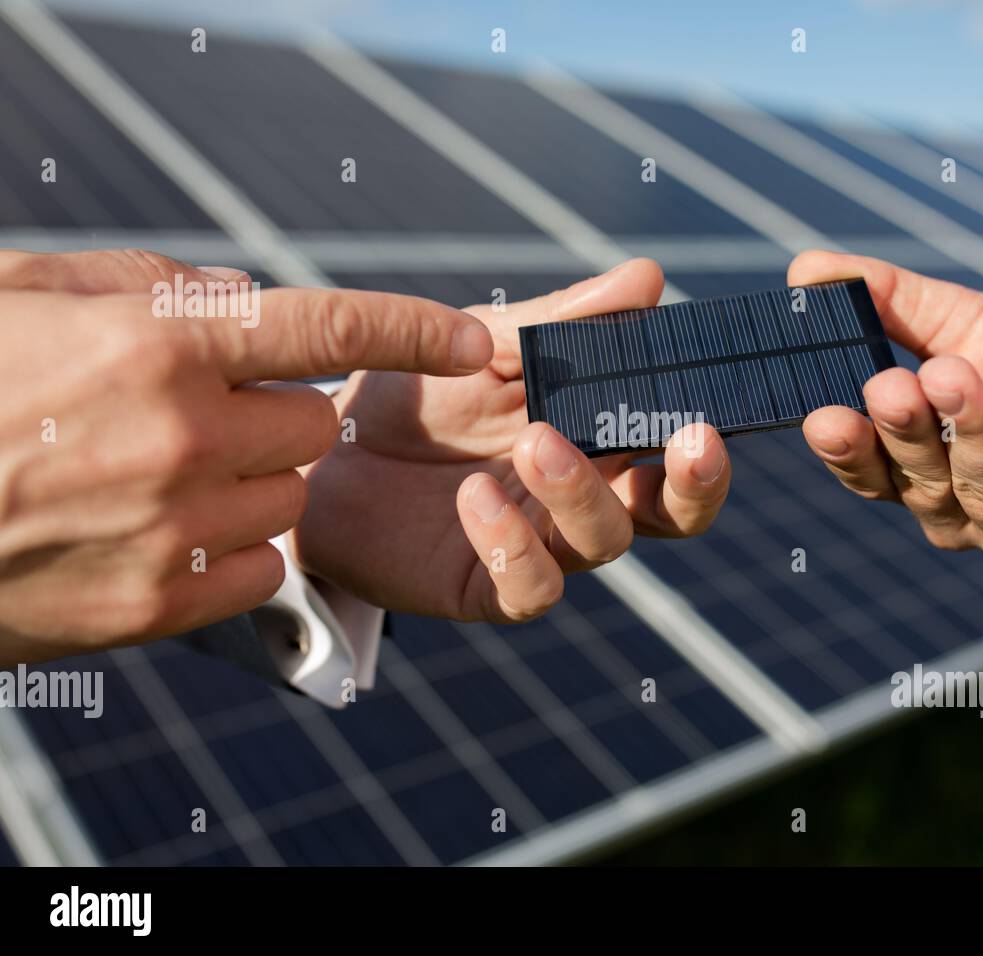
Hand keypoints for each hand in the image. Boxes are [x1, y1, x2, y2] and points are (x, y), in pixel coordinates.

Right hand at [0, 248, 493, 664]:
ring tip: (159, 477)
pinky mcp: (158, 606)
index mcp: (157, 344)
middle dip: (276, 414)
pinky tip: (165, 535)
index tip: (472, 336)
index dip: (413, 325)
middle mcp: (183, 435)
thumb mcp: (26, 293)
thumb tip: (247, 295)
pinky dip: (237, 554)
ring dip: (250, 484)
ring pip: (290, 499)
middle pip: (312, 424)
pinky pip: (264, 572)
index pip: (327, 324)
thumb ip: (150, 282)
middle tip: (201, 416)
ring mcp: (174, 528)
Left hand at [290, 259, 731, 622]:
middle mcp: (586, 495)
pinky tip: (473, 496)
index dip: (709, 431)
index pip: (679, 441)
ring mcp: (543, 544)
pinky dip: (513, 544)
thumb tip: (649, 276)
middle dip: (695, 482)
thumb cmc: (420, 393)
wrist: (322, 451)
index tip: (714, 401)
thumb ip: (565, 321)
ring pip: (606, 540)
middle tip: (693, 440)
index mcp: (600, 433)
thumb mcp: (489, 342)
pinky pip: (531, 586)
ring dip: (584, 492)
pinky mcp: (489, 587)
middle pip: (675, 511)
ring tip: (537, 441)